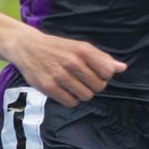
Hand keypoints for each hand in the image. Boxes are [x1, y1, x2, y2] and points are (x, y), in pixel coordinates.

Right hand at [7, 27, 123, 107]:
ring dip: (82, 93)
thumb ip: (101, 58)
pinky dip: (71, 99)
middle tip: (82, 80)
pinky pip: (71, 102)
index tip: (95, 73)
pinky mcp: (48, 86)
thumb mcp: (80, 46)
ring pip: (86, 96)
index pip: (107, 73)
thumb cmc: (57, 47)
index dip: (104, 75)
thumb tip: (122, 68)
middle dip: (93, 85)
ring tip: (73, 85)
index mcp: (82, 51)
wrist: (26, 46)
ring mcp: (59, 75)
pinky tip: (64, 91)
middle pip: (98, 86)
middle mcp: (72, 62)